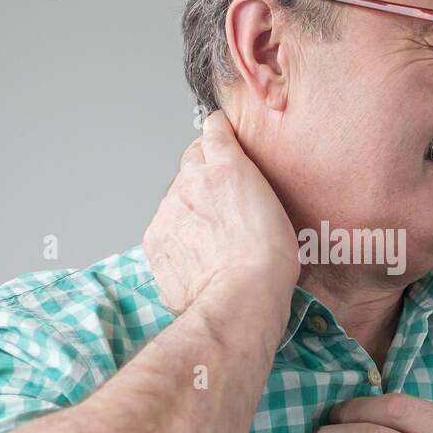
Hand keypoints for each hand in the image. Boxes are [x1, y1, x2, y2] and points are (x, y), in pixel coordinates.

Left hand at [144, 110, 298, 314]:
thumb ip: (253, 181)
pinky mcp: (155, 238)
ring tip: (214, 238)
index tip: (222, 141)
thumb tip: (241, 175)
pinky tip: (198, 255)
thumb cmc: (268, 261)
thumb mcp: (278, 209)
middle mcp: (191, 181)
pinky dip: (177, 236)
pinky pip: (164, 228)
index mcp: (227, 168)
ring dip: (190, 208)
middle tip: (225, 202)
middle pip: (191, 164)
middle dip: (204, 174)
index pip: (214, 131)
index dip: (219, 137)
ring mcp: (169, 210)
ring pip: (176, 197)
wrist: (238, 300)